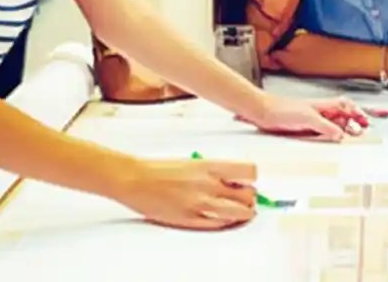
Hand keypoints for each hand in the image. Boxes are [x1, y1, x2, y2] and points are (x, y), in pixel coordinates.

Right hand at [114, 158, 257, 230]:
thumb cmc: (159, 169)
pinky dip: (226, 222)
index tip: (250, 180)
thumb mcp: (192, 162)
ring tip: (242, 211)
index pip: (249, 171)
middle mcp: (208, 185)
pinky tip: (224, 218)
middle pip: (248, 195)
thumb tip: (233, 178)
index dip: (252, 178)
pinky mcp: (191, 220)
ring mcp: (200, 204)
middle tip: (246, 198)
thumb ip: (214, 170)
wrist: (135, 180)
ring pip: (238, 212)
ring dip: (244, 212)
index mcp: (209, 166)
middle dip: (250, 197)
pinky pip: (219, 224)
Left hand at [244, 95, 372, 140]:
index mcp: (325, 105)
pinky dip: (328, 142)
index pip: (348, 108)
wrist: (262, 113)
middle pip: (344, 119)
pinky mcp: (306, 132)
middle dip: (353, 126)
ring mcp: (314, 123)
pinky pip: (322, 138)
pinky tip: (330, 147)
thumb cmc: (282, 109)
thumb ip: (326, 126)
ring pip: (334, 129)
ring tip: (349, 142)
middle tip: (359, 135)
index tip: (365, 123)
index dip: (358, 114)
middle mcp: (321, 114)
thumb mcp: (308, 118)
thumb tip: (340, 135)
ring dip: (341, 135)